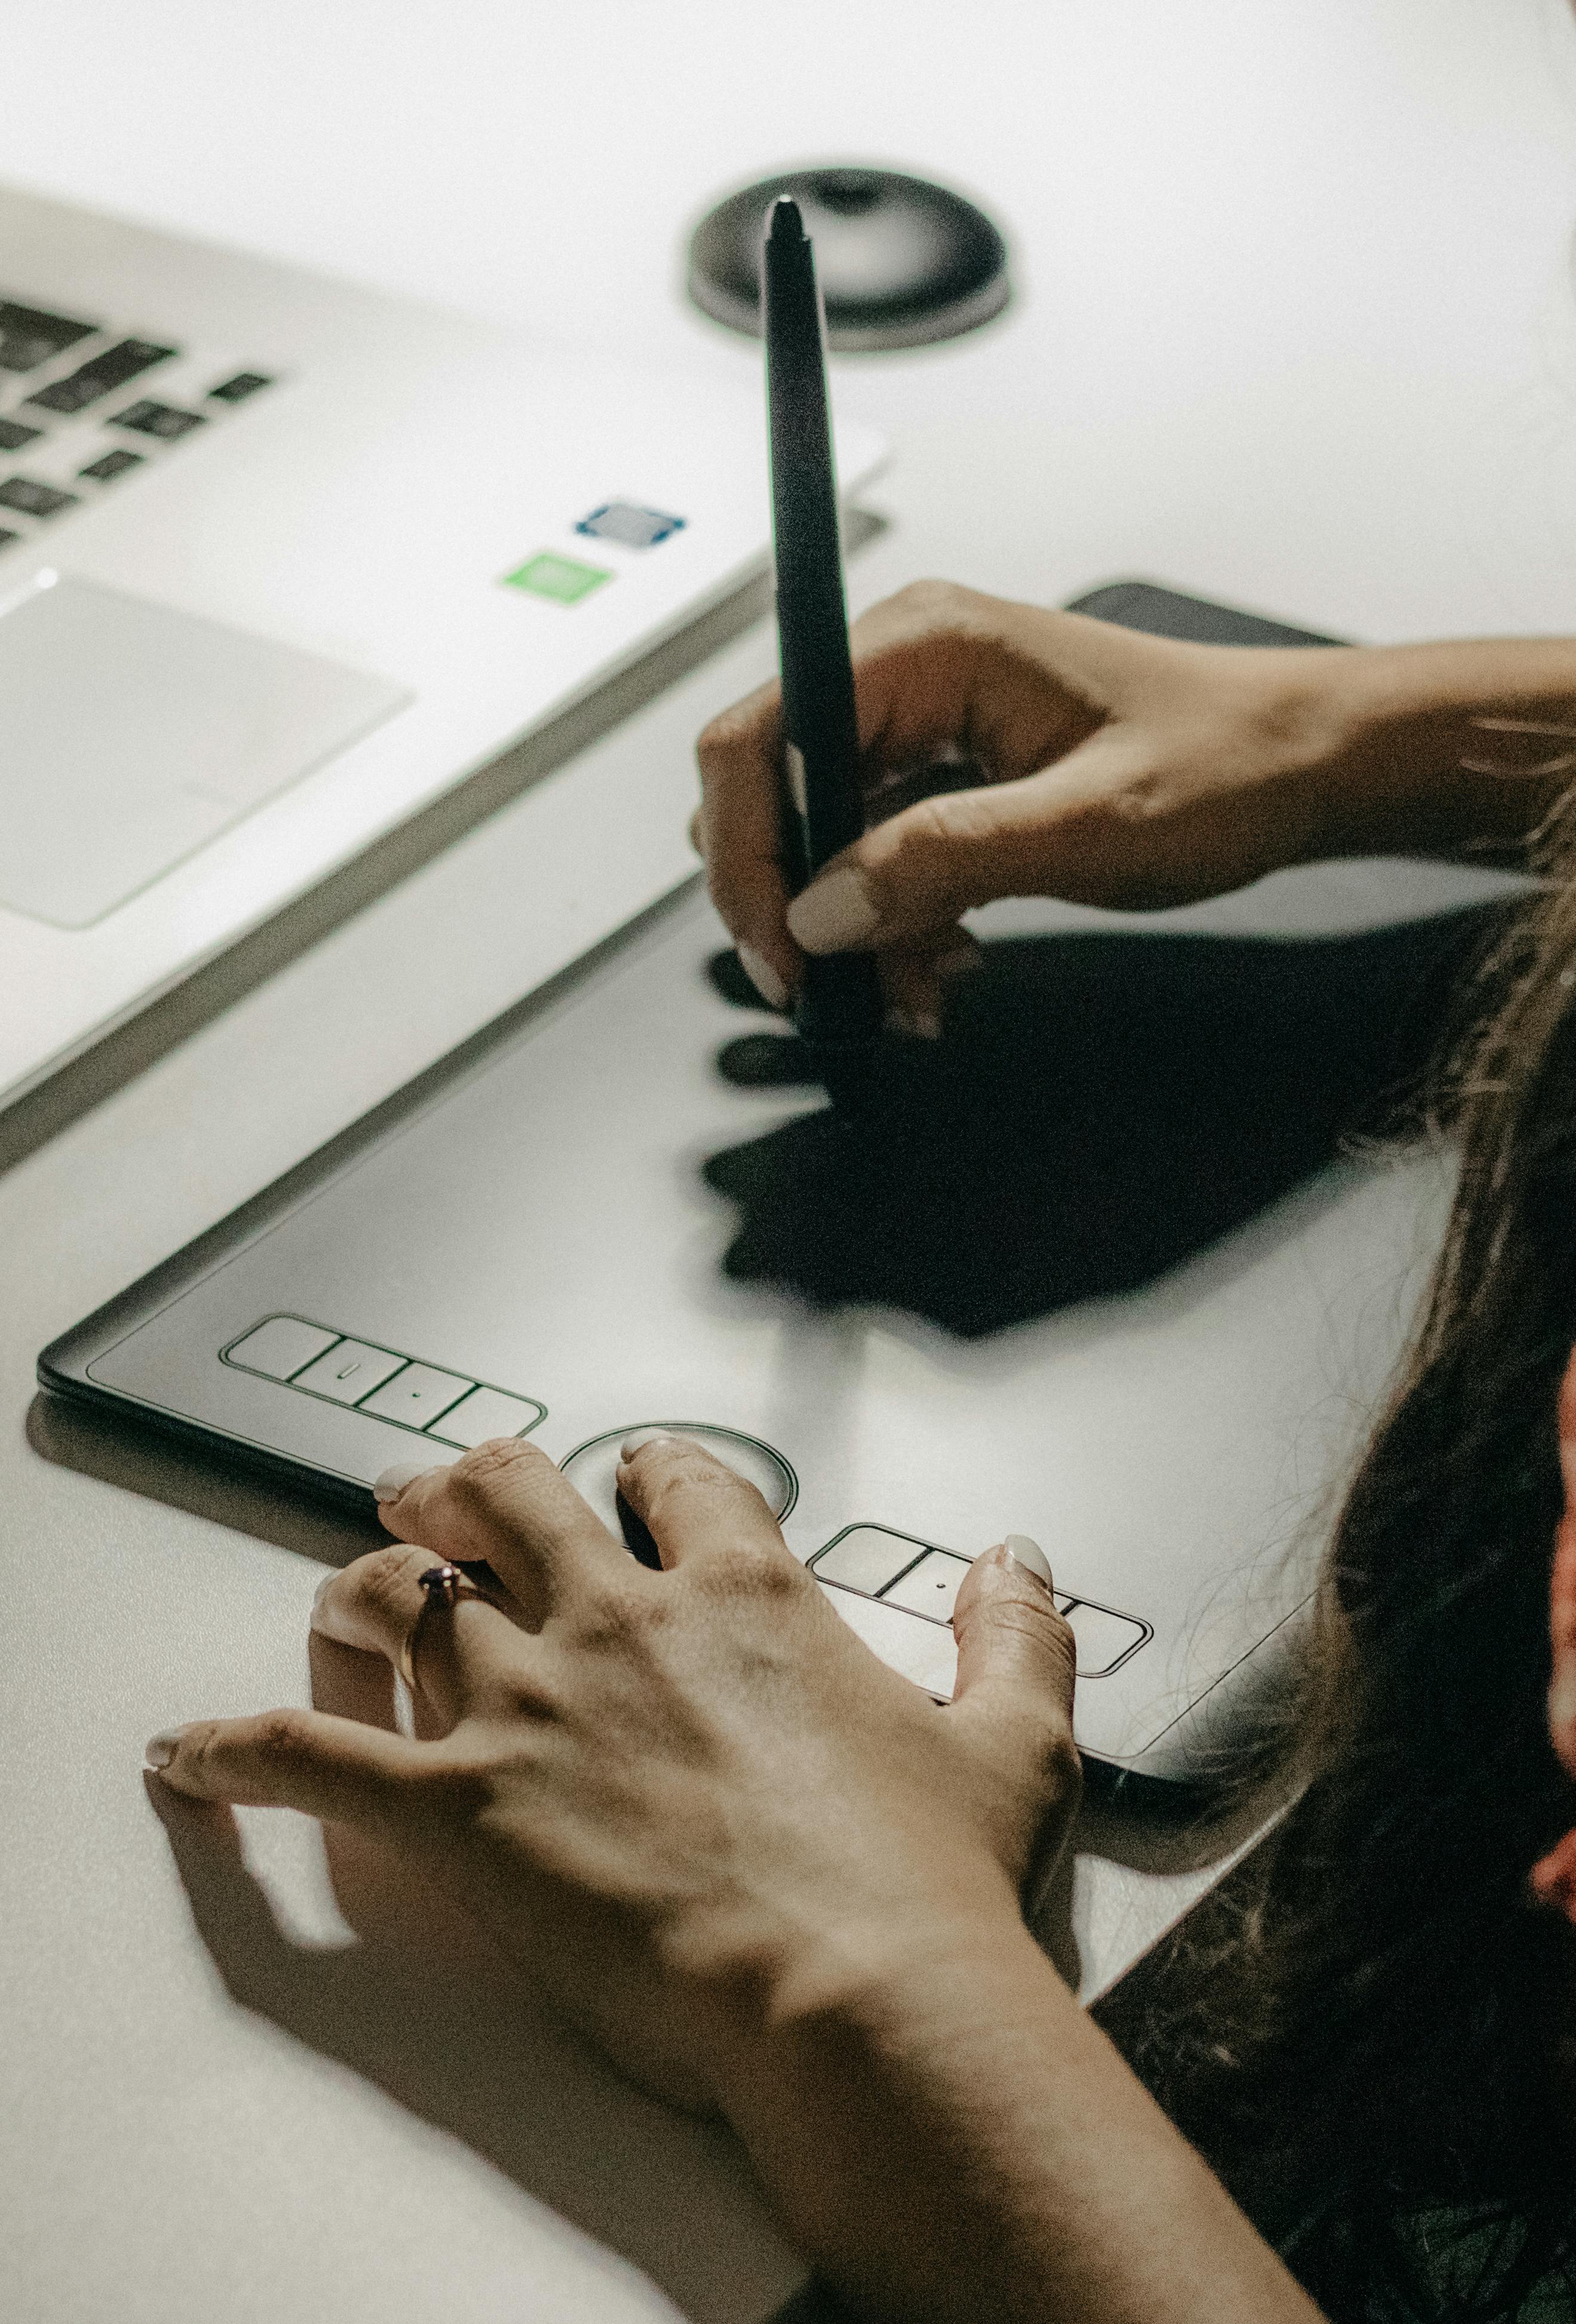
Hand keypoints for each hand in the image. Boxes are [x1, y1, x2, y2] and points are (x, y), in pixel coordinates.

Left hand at [145, 1434, 1079, 2112]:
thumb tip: (1018, 1561)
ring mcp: (532, 1708)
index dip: (650, 1471)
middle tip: (439, 1499)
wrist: (860, 2000)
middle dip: (467, 1486)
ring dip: (365, 1586)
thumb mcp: (1014, 1745)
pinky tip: (192, 1752)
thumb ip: (1018, 1633)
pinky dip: (240, 1749)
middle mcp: (621, 1623)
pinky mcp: (463, 1810)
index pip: (676, 1478)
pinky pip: (314, 1758)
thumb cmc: (929, 1886)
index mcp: (743, 1597)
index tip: (638, 1481)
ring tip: (347, 1589)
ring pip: (405, 1596)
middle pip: (509, 1496)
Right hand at [696, 579, 1378, 1031]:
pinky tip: (942, 966)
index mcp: (927, 647)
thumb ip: (947, 862)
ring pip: (817, 840)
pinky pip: (870, 857)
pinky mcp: (940, 775)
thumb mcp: (1090, 824)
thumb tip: (823, 910)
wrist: (1300, 763)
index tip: (782, 953)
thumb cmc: (1226, 764)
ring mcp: (919, 724)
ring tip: (918, 993)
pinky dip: (889, 924)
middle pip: (771, 793)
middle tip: (840, 995)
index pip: (760, 739)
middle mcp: (904, 671)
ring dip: (849, 931)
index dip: (745, 853)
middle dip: (795, 905)